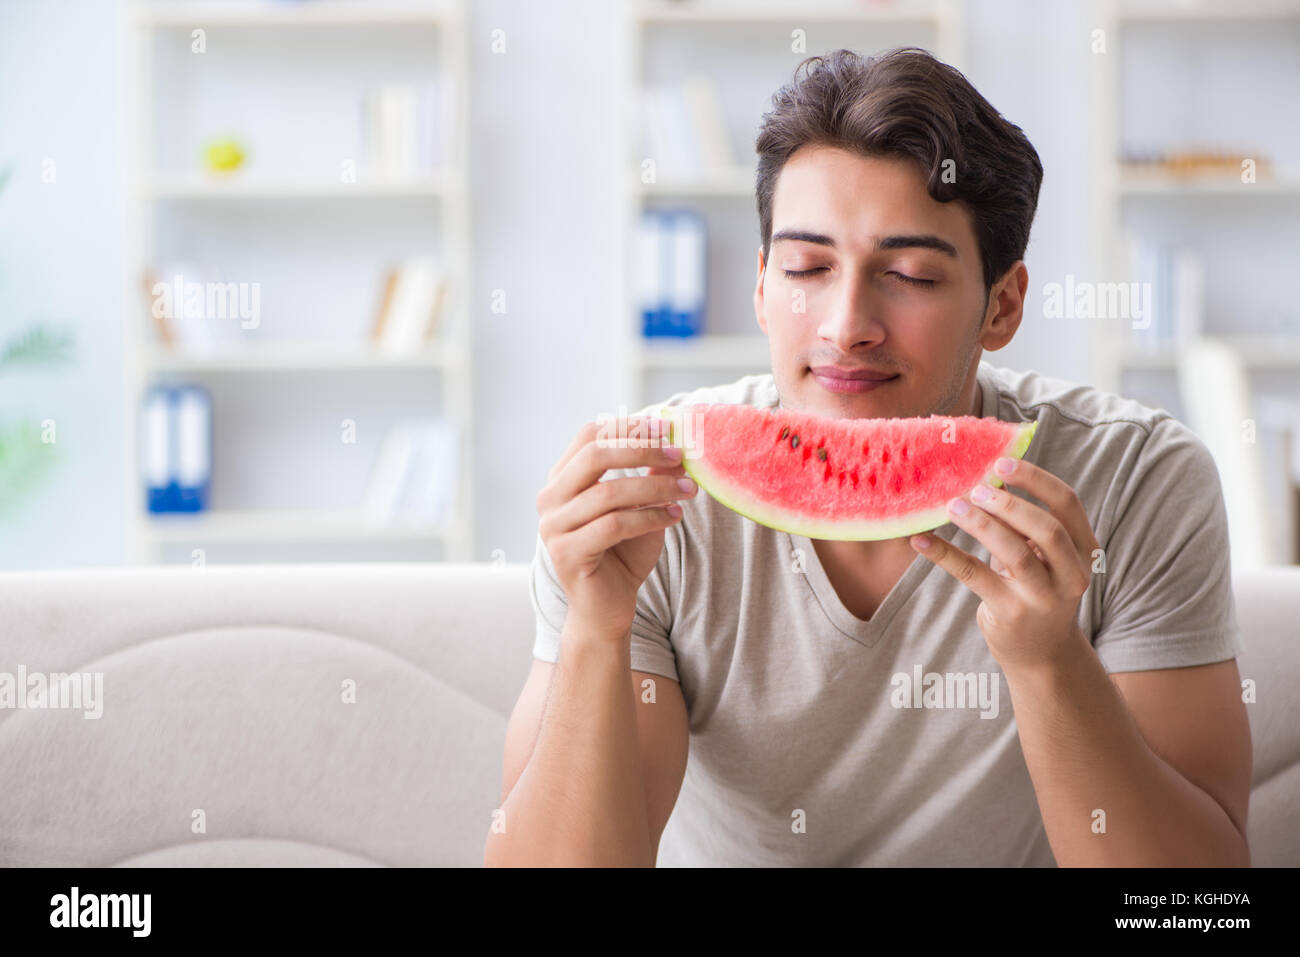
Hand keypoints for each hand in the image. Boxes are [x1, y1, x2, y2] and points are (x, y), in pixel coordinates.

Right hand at [536, 415, 697, 639]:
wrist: (606, 609)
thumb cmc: (623, 554)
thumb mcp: (641, 506)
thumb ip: (651, 475)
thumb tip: (676, 441)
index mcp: (562, 480)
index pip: (589, 436)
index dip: (628, 427)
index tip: (666, 428)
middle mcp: (550, 499)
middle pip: (595, 455)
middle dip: (642, 450)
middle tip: (679, 456)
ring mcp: (553, 527)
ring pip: (609, 492)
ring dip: (656, 487)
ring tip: (688, 490)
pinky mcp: (566, 553)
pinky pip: (614, 525)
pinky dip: (650, 517)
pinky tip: (674, 516)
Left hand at [909, 456, 1098, 671]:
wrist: (1042, 654)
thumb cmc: (1036, 590)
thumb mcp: (1041, 557)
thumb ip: (1024, 523)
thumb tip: (986, 478)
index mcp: (1084, 550)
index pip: (1068, 504)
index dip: (1036, 479)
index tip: (1002, 462)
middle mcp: (1071, 575)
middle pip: (1046, 529)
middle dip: (1010, 504)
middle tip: (977, 488)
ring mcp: (1042, 598)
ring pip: (1014, 553)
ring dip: (981, 524)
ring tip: (952, 506)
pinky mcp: (1010, 613)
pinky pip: (974, 576)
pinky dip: (944, 554)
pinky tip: (920, 540)